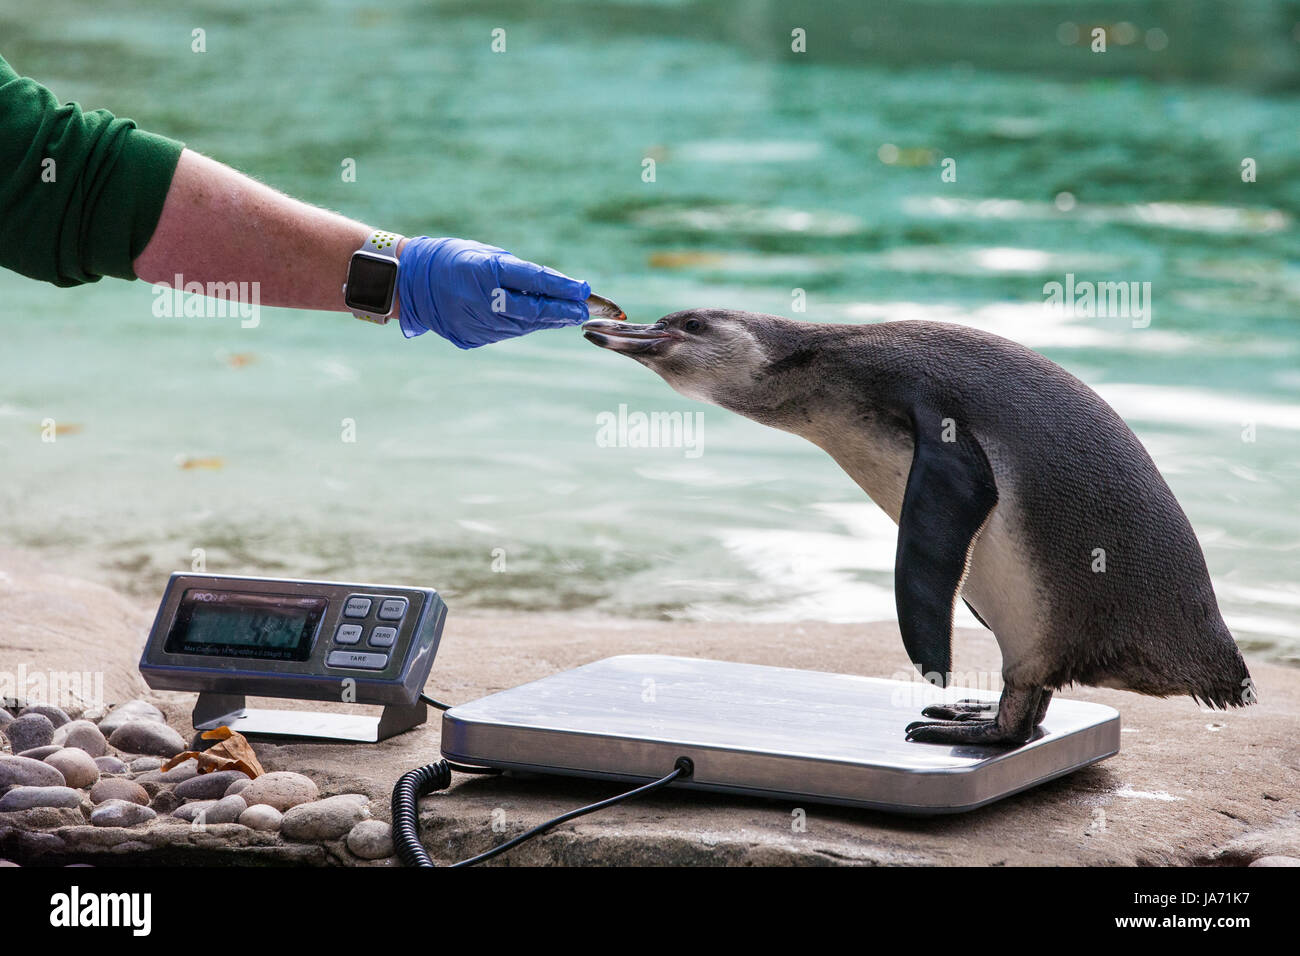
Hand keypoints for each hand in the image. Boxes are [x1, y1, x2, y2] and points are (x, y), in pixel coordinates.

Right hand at [397, 237, 589, 347]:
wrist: (409, 283)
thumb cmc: (451, 259)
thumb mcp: (485, 253)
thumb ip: (518, 271)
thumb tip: (555, 286)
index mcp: (485, 271)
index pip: (534, 280)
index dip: (562, 287)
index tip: (584, 290)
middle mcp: (481, 300)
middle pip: (532, 310)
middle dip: (561, 311)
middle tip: (582, 310)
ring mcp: (476, 323)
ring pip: (522, 325)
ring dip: (546, 320)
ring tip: (567, 316)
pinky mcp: (472, 337)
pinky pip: (506, 332)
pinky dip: (524, 325)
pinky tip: (538, 321)